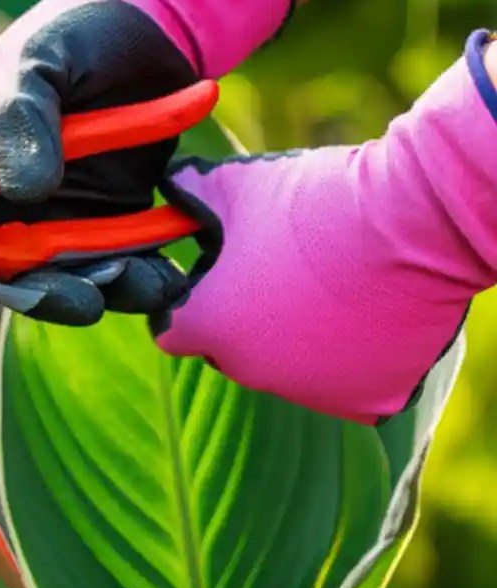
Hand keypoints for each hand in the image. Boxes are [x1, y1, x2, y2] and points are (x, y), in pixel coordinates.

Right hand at [0, 0, 295, 330]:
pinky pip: (124, 269)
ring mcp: (64, 219)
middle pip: (8, 277)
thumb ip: (21, 118)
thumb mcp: (36, 57)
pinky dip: (144, 281)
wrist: (153, 22)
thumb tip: (20, 191)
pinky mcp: (118, 224)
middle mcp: (8, 206)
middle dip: (40, 297)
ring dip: (99, 294)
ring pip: (69, 282)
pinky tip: (168, 275)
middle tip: (80, 298)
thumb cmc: (73, 31)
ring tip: (138, 281)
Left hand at [152, 30, 496, 423]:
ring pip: (284, 367)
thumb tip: (174, 187)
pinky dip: (346, 356)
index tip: (211, 276)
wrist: (414, 223)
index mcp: (210, 328)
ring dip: (294, 337)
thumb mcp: (235, 185)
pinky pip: (341, 382)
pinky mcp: (364, 403)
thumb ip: (191, 195)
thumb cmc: (314, 202)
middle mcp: (250, 373)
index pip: (173, 330)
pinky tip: (363, 311)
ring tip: (329, 283)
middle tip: (278, 272)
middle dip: (243, 317)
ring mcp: (308, 392)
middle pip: (229, 350)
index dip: (186, 301)